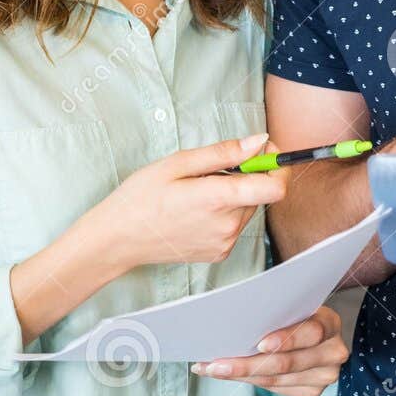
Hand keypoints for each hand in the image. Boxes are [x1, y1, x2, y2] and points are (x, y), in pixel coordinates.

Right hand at [87, 133, 287, 271]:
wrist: (117, 240)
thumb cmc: (141, 198)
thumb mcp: (178, 163)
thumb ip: (225, 152)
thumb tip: (260, 142)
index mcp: (219, 200)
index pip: (277, 188)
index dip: (278, 166)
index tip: (265, 153)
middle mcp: (228, 226)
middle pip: (261, 193)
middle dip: (246, 176)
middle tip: (209, 171)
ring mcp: (224, 243)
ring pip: (248, 208)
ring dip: (234, 195)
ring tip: (197, 192)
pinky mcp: (219, 253)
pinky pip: (235, 225)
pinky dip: (224, 212)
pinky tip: (196, 210)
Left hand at [192, 305, 349, 395]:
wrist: (314, 333)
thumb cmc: (298, 314)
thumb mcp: (294, 304)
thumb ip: (276, 310)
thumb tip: (232, 318)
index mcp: (331, 323)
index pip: (312, 332)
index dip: (287, 339)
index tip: (260, 343)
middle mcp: (332, 352)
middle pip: (288, 363)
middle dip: (247, 364)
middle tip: (217, 364)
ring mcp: (324, 375)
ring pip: (276, 380)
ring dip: (240, 375)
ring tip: (213, 369)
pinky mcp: (311, 391)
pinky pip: (275, 389)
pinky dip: (249, 381)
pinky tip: (230, 374)